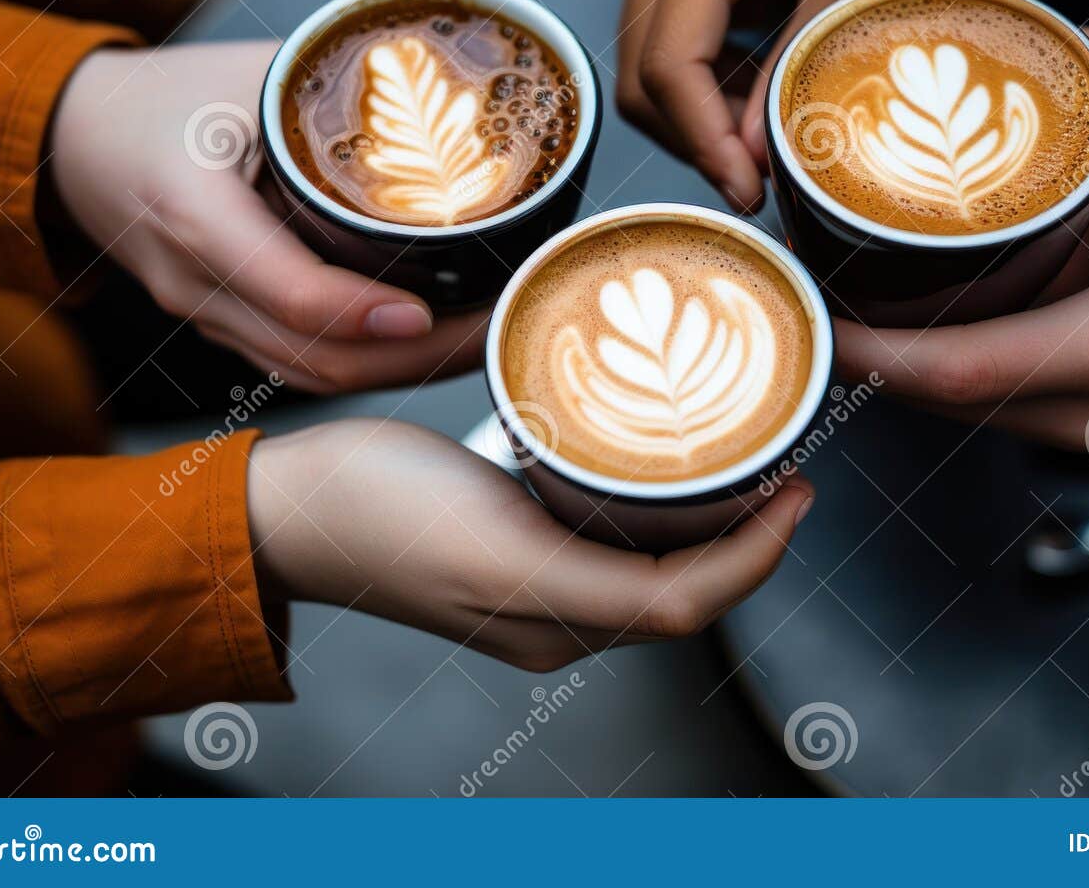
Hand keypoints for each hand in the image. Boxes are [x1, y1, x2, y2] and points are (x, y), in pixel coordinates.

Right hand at [49, 42, 485, 392]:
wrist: (74, 139)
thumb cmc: (166, 97)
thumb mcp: (249, 76)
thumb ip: (338, 91)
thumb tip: (454, 94)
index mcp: (192, 209)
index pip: (285, 288)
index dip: (360, 312)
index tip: (430, 314)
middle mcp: (192, 279)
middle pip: (312, 354)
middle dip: (416, 358)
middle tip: (499, 326)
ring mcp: (204, 315)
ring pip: (310, 373)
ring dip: (403, 371)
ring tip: (485, 337)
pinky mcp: (222, 328)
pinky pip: (299, 365)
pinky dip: (370, 364)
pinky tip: (434, 344)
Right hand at [246, 420, 813, 670]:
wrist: (290, 508)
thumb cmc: (374, 511)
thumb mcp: (496, 542)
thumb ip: (591, 578)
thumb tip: (694, 586)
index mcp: (553, 622)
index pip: (690, 604)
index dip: (758, 556)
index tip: (798, 491)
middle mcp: (553, 624)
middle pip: (684, 594)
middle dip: (749, 541)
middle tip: (787, 465)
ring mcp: (534, 597)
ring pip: (654, 574)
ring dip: (712, 532)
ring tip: (747, 465)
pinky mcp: (516, 561)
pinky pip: (613, 552)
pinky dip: (660, 523)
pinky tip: (669, 474)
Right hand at [616, 0, 948, 209]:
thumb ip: (802, 56)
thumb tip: (756, 151)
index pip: (671, 69)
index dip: (704, 146)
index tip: (750, 193)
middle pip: (639, 77)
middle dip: (693, 140)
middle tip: (760, 179)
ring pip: (642, 60)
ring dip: (694, 114)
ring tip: (763, 139)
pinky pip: (664, 30)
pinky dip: (701, 76)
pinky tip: (754, 89)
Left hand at [836, 31, 1088, 444]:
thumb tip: (1056, 34)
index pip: (961, 368)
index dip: (876, 350)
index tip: (818, 310)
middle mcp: (1088, 409)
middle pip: (940, 401)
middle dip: (864, 355)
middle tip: (806, 291)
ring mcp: (1081, 433)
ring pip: (957, 417)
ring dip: (893, 370)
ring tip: (837, 306)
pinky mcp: (1080, 433)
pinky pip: (985, 415)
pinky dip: (934, 380)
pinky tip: (900, 335)